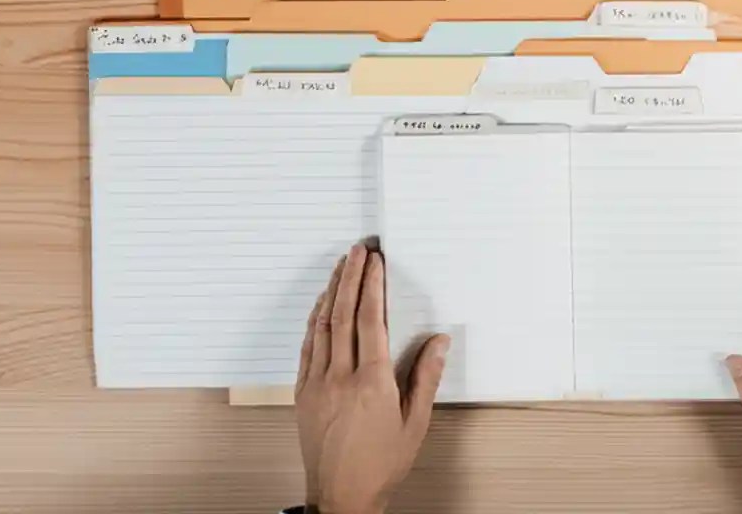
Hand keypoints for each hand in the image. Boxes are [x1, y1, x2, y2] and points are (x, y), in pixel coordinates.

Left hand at [296, 243, 450, 513]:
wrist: (341, 495)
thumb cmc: (381, 464)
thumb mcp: (415, 423)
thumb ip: (425, 377)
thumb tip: (438, 340)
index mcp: (373, 383)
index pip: (370, 321)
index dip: (372, 286)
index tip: (375, 263)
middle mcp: (341, 377)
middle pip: (343, 315)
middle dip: (349, 277)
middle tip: (356, 251)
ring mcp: (318, 384)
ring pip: (322, 326)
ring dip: (330, 292)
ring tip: (339, 268)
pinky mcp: (303, 392)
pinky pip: (307, 347)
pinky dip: (314, 321)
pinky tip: (321, 306)